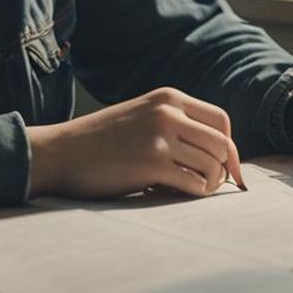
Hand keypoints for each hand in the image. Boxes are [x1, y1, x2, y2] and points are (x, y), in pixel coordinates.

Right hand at [26, 87, 245, 199]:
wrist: (63, 151)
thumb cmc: (103, 141)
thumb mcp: (143, 116)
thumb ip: (175, 123)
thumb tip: (218, 153)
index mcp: (168, 97)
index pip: (221, 120)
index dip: (229, 148)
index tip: (228, 170)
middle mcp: (168, 112)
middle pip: (224, 143)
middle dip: (225, 170)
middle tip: (212, 186)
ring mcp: (160, 136)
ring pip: (213, 165)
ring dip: (209, 185)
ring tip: (188, 189)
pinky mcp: (152, 163)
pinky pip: (194, 184)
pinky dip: (193, 194)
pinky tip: (172, 193)